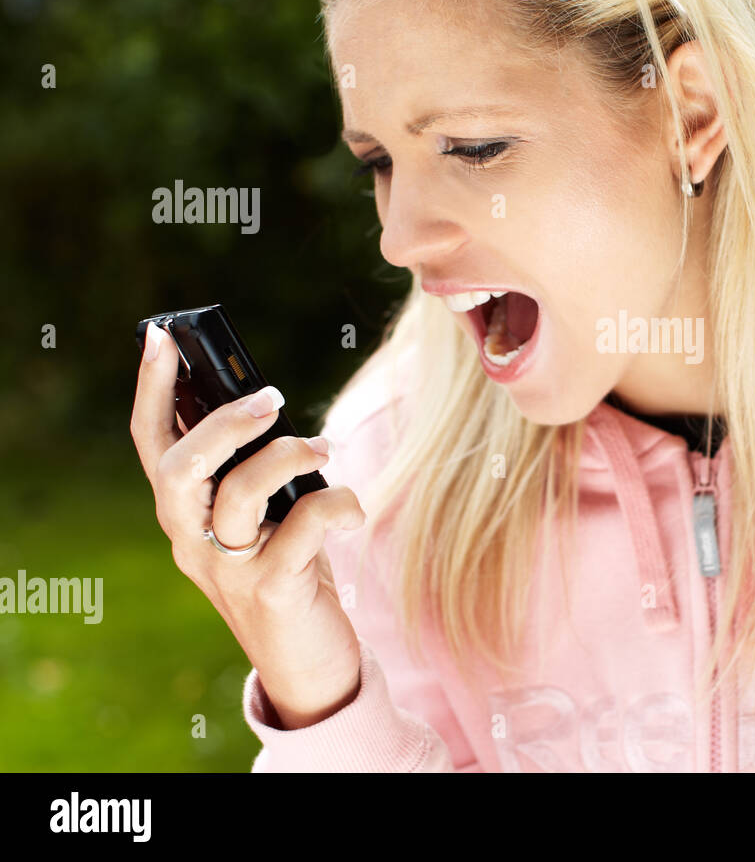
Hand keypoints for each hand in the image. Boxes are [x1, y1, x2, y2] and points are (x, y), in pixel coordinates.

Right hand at [129, 322, 366, 728]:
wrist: (308, 666)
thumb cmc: (292, 575)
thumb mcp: (266, 518)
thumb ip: (256, 473)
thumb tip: (270, 407)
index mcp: (185, 516)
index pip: (152, 446)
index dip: (151, 390)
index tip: (161, 337)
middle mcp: (193, 542)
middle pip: (178, 470)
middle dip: (223, 423)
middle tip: (273, 397)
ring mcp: (229, 571)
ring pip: (236, 494)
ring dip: (286, 456)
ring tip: (324, 449)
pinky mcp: (272, 593)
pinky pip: (301, 531)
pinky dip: (337, 505)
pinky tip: (354, 510)